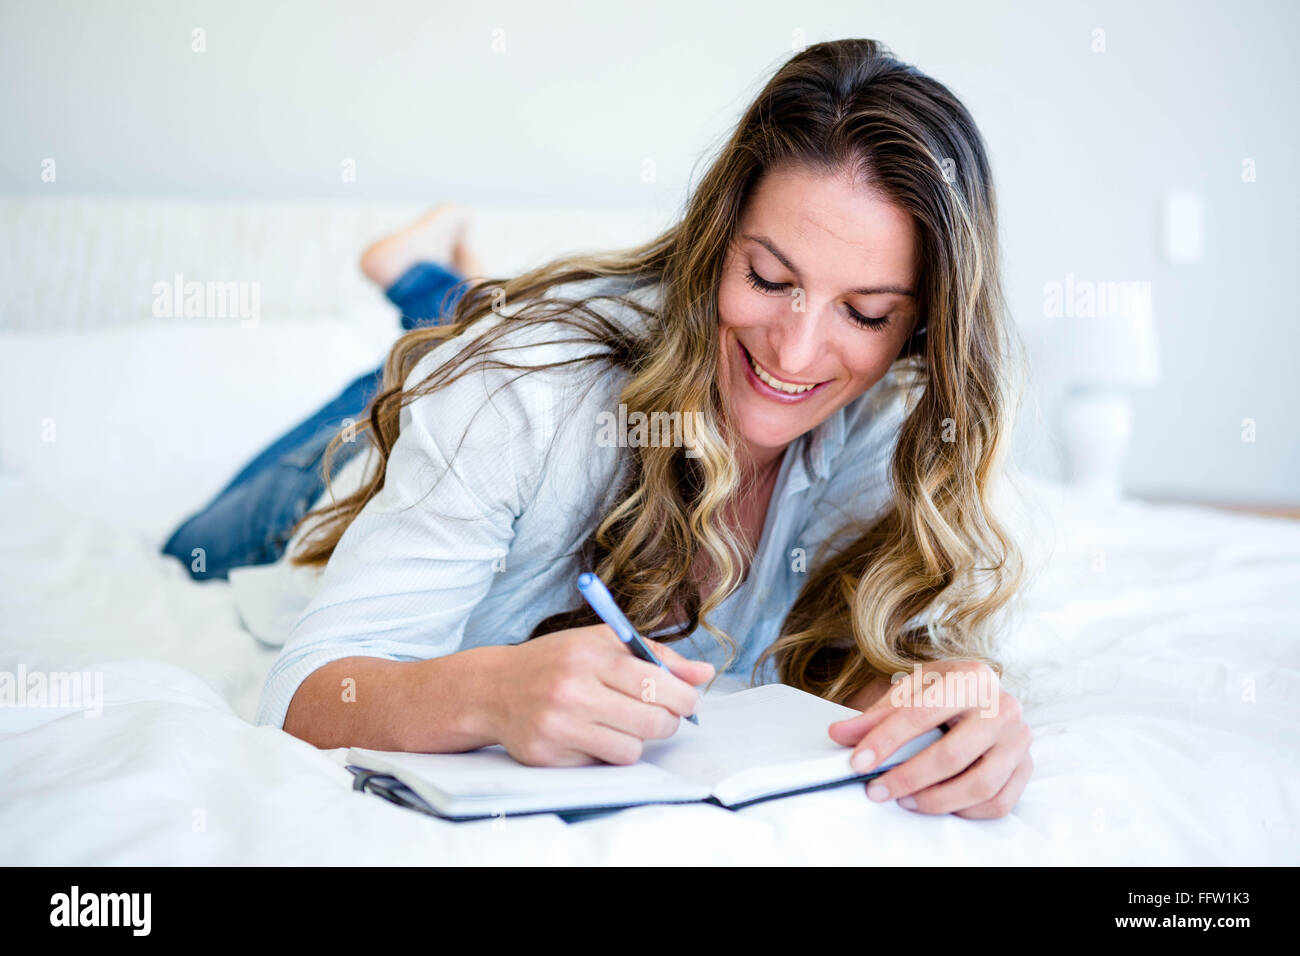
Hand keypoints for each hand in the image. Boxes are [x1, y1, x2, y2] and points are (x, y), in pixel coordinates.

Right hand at [484, 624, 713, 766]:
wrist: (493, 688)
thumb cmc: (557, 661)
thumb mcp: (602, 642)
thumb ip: (656, 655)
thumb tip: (704, 674)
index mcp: (590, 656)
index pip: (656, 683)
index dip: (683, 698)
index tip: (689, 702)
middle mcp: (572, 691)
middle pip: (651, 722)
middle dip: (667, 722)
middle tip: (663, 717)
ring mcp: (558, 727)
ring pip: (631, 750)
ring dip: (636, 740)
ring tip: (622, 723)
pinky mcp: (547, 756)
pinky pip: (602, 764)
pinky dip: (606, 752)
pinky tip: (591, 734)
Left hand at [827, 659, 1032, 818]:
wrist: (979, 691)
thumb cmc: (941, 690)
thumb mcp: (908, 690)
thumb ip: (874, 715)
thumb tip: (839, 735)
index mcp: (972, 676)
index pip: (921, 714)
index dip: (885, 741)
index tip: (858, 762)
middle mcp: (1003, 706)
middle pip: (952, 755)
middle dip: (907, 778)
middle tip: (876, 790)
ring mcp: (1019, 738)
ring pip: (979, 785)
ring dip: (936, 800)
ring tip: (905, 800)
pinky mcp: (1026, 765)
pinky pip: (999, 801)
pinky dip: (965, 811)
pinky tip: (939, 804)